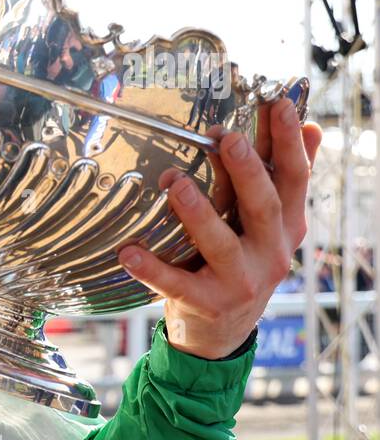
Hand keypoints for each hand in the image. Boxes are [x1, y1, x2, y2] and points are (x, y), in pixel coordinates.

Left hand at [118, 97, 323, 358]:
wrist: (223, 334)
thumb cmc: (240, 265)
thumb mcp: (269, 227)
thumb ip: (285, 180)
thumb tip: (312, 126)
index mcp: (286, 228)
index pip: (295, 179)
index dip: (290, 143)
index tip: (281, 105)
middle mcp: (270, 254)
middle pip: (264, 207)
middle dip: (248, 172)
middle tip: (227, 138)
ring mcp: (240, 281)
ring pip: (221, 243)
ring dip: (198, 212)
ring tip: (175, 183)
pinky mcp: (206, 303)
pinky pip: (175, 284)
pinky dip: (151, 268)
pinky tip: (128, 252)